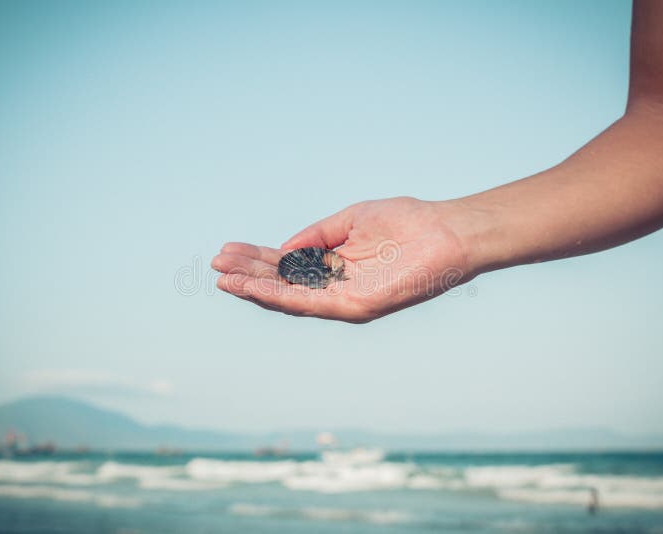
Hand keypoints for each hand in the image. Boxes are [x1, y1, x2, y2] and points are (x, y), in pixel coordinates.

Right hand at [211, 197, 475, 322]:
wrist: (446, 231)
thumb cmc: (407, 222)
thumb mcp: (350, 220)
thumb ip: (316, 235)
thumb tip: (282, 249)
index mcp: (335, 265)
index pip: (288, 266)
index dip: (257, 259)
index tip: (228, 251)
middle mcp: (337, 286)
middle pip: (283, 284)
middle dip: (248, 274)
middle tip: (216, 265)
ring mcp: (345, 298)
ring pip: (290, 298)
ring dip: (255, 288)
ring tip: (224, 278)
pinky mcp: (357, 306)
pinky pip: (311, 303)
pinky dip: (281, 296)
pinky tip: (256, 287)